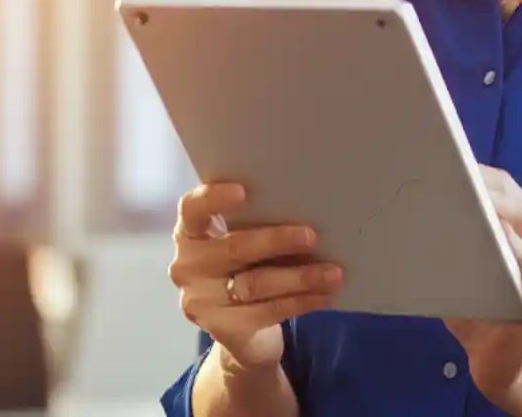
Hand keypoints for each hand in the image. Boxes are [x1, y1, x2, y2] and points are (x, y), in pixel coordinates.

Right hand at [167, 180, 343, 370]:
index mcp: (190, 234)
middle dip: (276, 241)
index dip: (213, 198)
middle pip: (234, 248)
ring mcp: (200, 301)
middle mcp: (187, 266)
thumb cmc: (247, 268)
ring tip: (334, 273)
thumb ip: (257, 224)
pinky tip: (325, 296)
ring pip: (256, 284)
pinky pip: (268, 311)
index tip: (243, 191)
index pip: (192, 209)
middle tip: (312, 236)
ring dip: (300, 277)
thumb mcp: (243, 243)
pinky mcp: (222, 329)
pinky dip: (302, 301)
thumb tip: (307, 207)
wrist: (239, 330)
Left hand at [444, 166, 521, 413]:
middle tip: (457, 169)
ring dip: (500, 210)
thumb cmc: (478, 316)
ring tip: (474, 195)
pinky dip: (515, 250)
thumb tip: (400, 215)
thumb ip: (444, 245)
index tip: (451, 155)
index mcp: (520, 234)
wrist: (505, 369)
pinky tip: (497, 235)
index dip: (482, 173)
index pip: (505, 191)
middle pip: (517, 203)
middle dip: (488, 185)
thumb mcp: (458, 273)